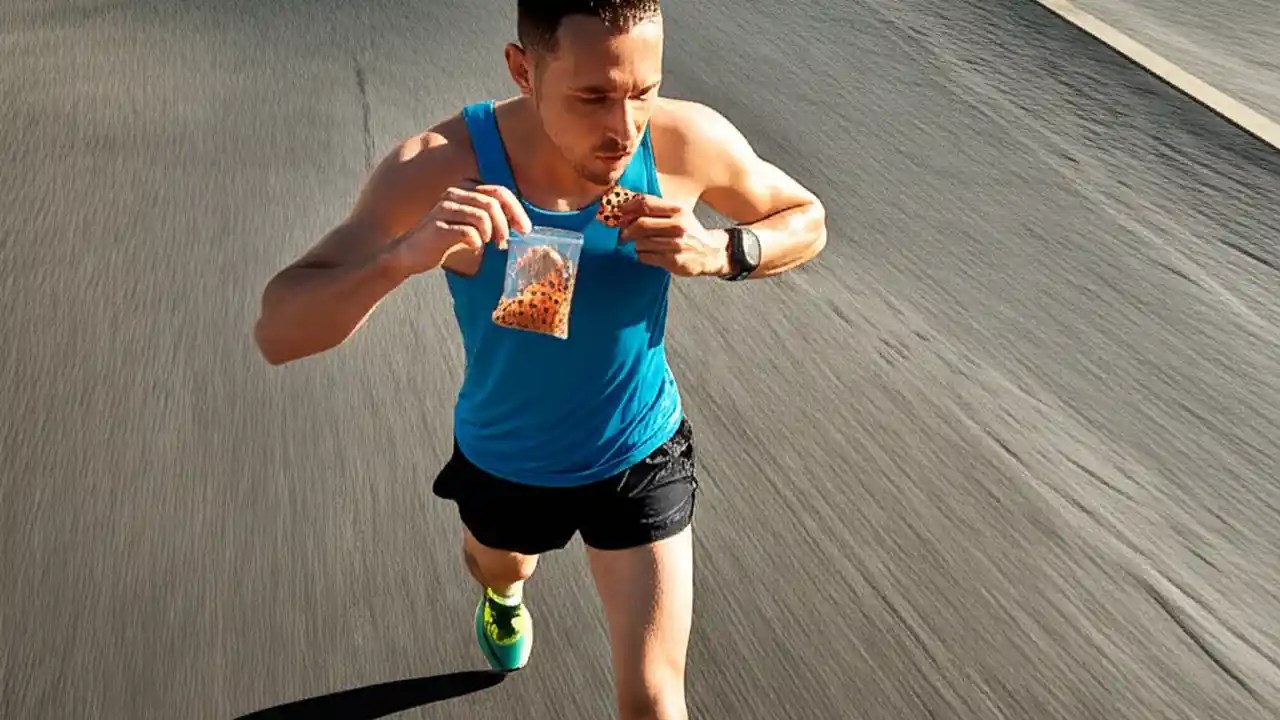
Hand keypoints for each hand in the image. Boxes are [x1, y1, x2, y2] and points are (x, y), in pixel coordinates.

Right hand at [391, 182, 531, 275]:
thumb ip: (491, 218)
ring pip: (483, 216)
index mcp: (463, 189)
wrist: (410, 255)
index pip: (499, 191)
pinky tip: (472, 248)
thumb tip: (521, 224)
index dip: (516, 210)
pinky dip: (476, 243)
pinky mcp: (437, 227)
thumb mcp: (470, 224)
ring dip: (491, 234)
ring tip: (489, 245)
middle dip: (505, 225)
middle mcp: (453, 194)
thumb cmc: (443, 241)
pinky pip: (469, 232)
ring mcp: (444, 208)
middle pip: (493, 203)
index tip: (524, 229)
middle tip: (504, 243)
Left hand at [617, 195, 730, 277]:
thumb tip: (624, 208)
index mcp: (678, 210)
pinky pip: (645, 257)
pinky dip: (641, 255)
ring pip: (640, 242)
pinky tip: (648, 254)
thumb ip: (655, 208)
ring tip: (641, 245)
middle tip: (622, 235)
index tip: (618, 212)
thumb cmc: (689, 231)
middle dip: (626, 230)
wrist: (710, 252)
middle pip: (640, 224)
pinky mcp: (673, 261)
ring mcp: (676, 244)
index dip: (627, 207)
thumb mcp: (678, 214)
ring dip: (635, 244)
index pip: (646, 204)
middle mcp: (678, 226)